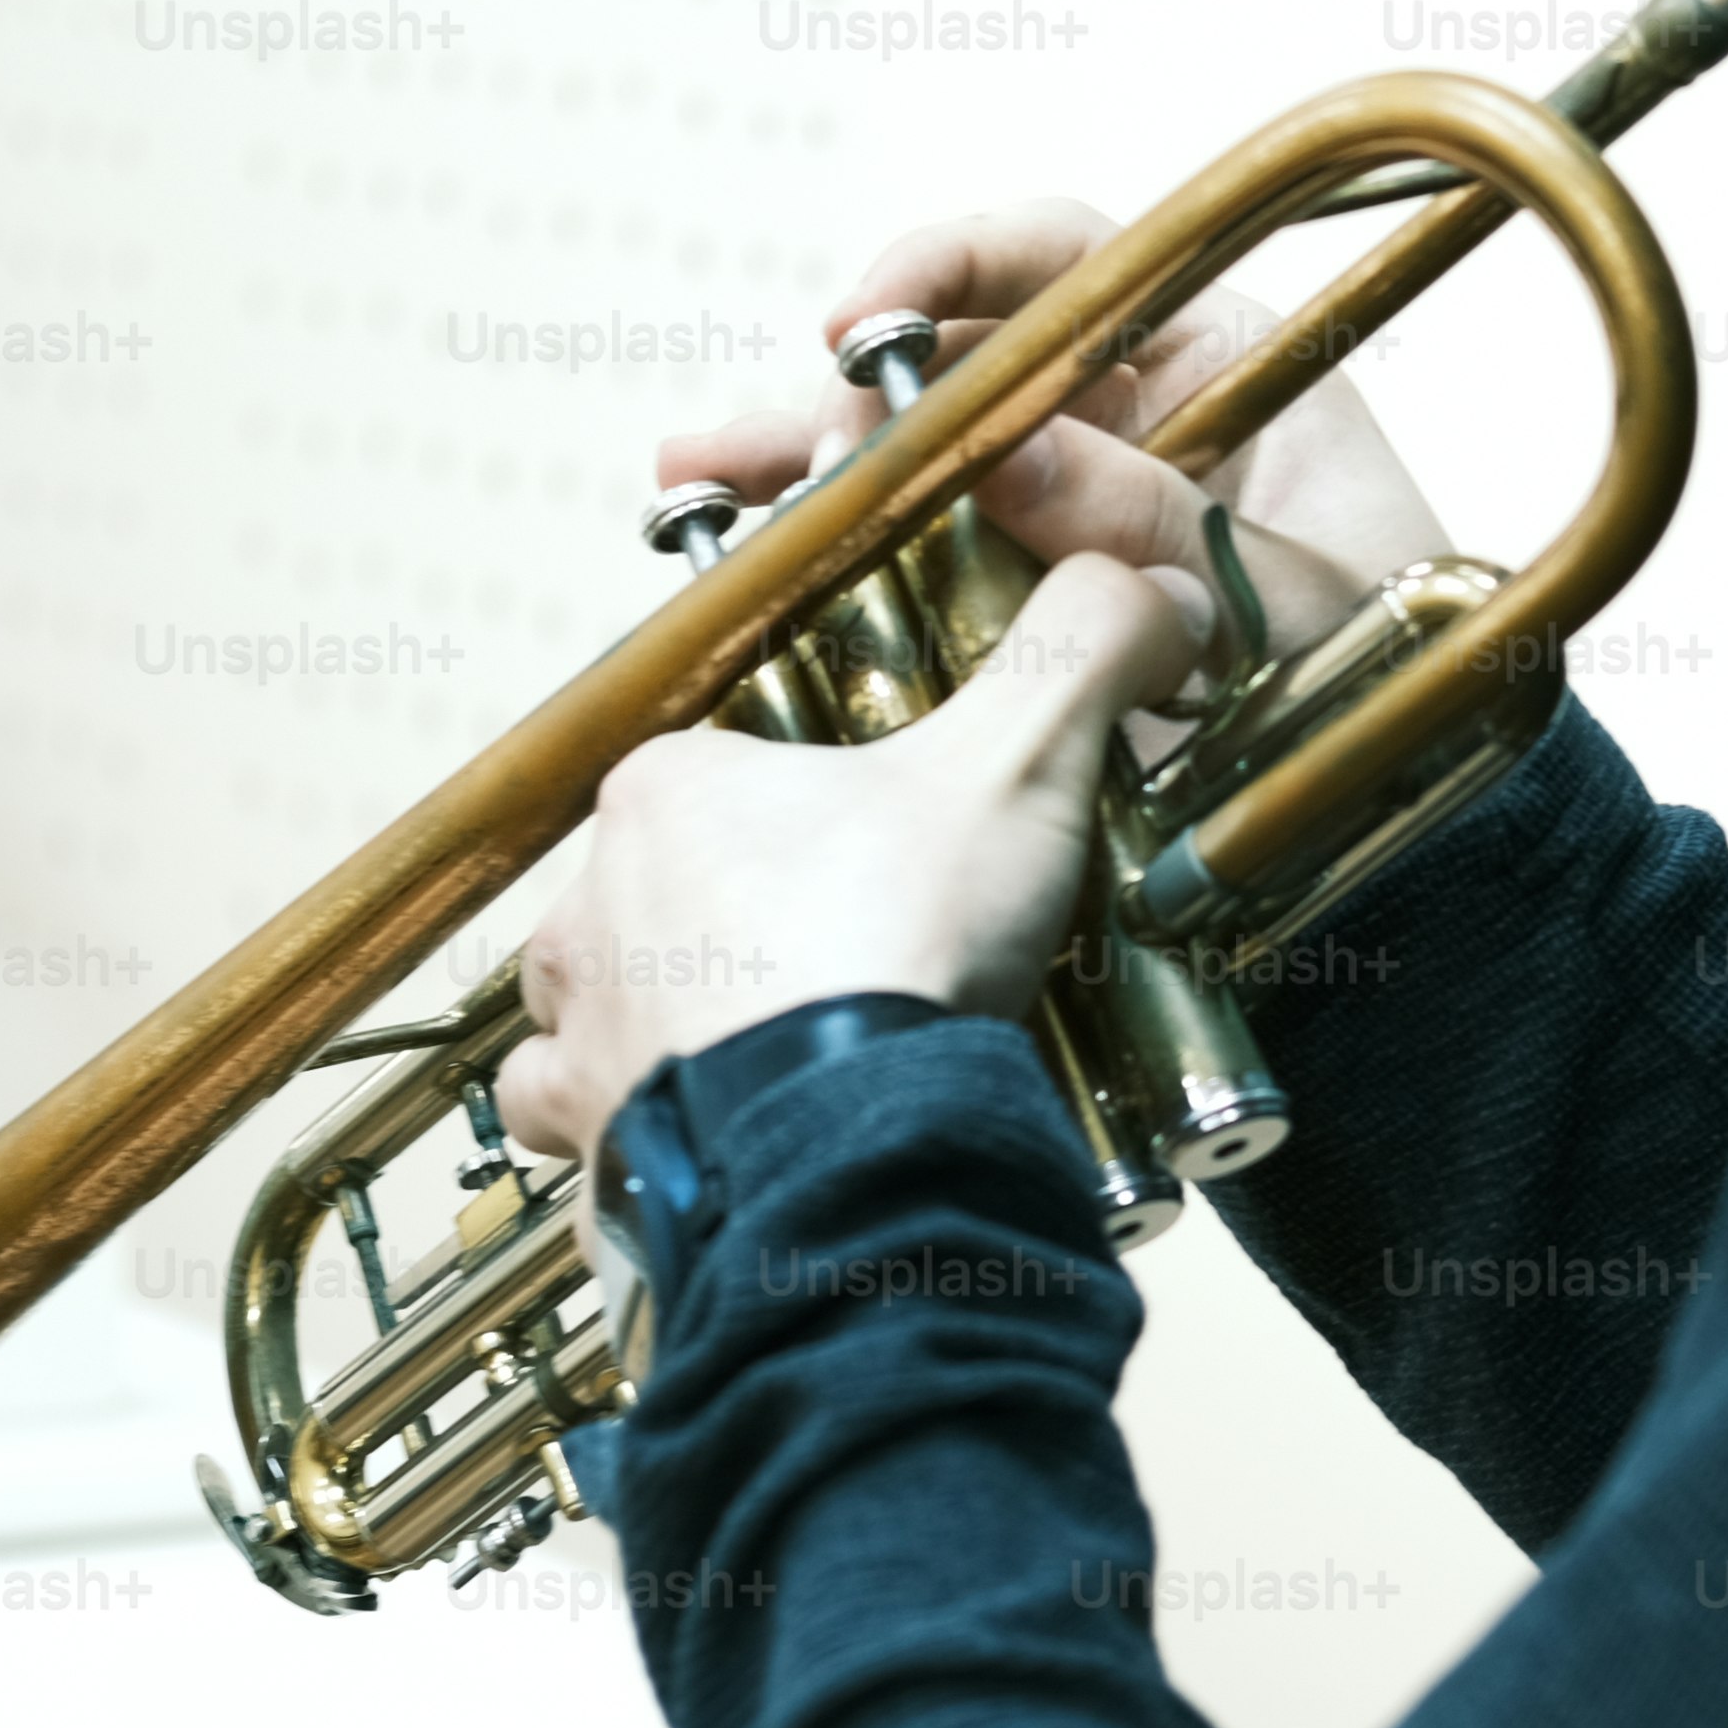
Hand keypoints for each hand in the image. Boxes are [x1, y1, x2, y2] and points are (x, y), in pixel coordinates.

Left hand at [494, 547, 1213, 1176]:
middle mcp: (594, 902)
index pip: (722, 771)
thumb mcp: (1017, 762)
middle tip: (853, 958)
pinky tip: (727, 1136)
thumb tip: (1145, 587)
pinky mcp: (593, 1139)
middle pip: (666, 888)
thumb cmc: (896, 942)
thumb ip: (1078, 653)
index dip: (809, 808)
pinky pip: (598, 1129)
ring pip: (613, 1006)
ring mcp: (583, 1029)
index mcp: (666, 789)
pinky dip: (650, 1133)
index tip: (885, 851)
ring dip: (679, 1022)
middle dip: (743, 918)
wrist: (848, 1138)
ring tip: (782, 1051)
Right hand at [649, 202, 1461, 657]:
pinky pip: (915, 561)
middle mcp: (1133, 422)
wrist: (1436, 842)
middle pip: (959, 364)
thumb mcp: (1294, 602)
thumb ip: (1150, 528)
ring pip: (915, 461)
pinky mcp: (1024, 610)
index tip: (864, 318)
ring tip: (693, 481)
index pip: (1069, 259)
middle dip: (848, 391)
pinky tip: (732, 556)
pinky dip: (831, 557)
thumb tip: (997, 449)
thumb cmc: (1399, 693)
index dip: (954, 265)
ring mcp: (1069, 516)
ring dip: (804, 465)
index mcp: (1224, 364)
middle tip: (770, 446)